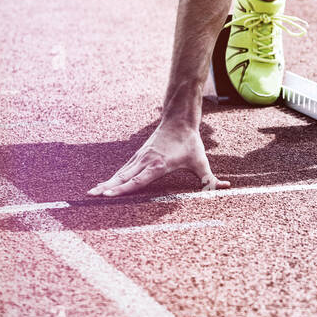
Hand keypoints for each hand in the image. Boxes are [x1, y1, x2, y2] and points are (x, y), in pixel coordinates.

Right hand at [87, 118, 229, 196]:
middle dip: (107, 187)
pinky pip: (123, 169)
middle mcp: (145, 161)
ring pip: (120, 173)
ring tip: (91, 193)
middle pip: (123, 177)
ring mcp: (139, 158)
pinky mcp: (138, 156)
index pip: (138, 180)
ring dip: (106, 183)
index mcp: (158, 165)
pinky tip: (105, 185)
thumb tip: (225, 188)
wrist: (179, 120)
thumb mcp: (201, 161)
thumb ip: (210, 179)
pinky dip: (113, 177)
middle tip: (91, 196)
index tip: (108, 194)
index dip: (123, 189)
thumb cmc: (190, 143)